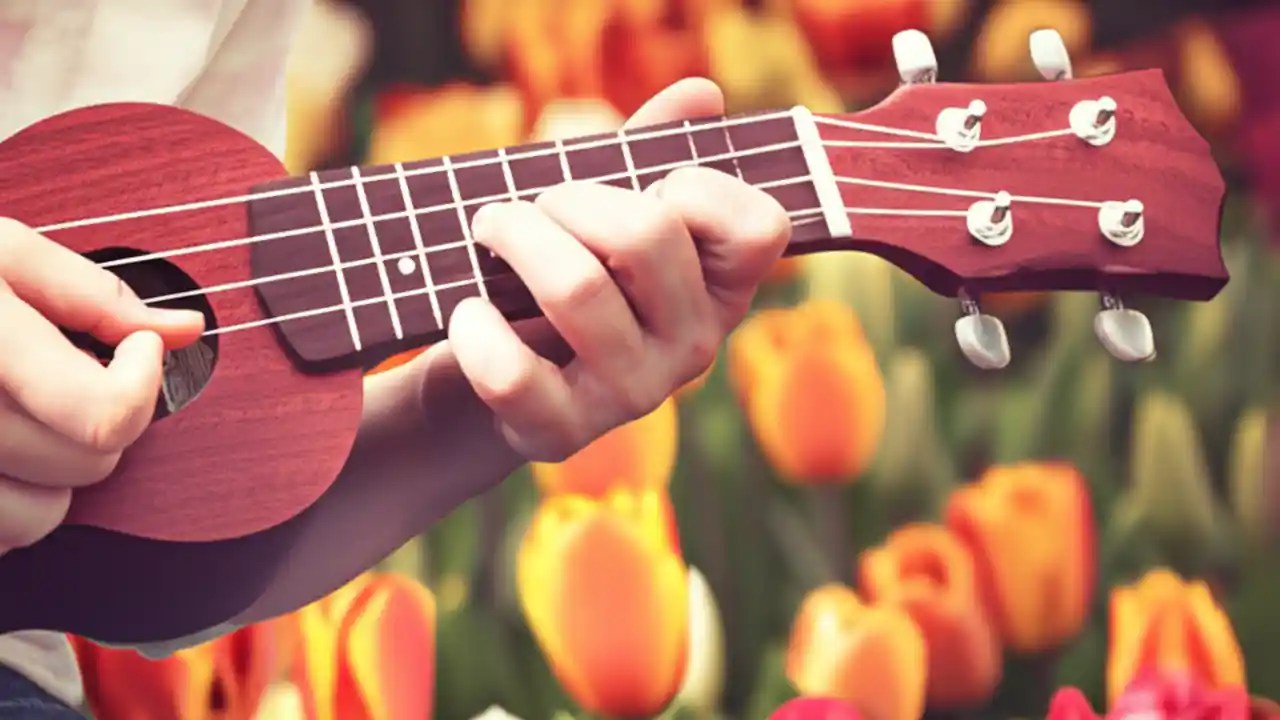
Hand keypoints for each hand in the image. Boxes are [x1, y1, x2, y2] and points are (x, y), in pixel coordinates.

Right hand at [0, 218, 203, 554]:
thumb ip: (91, 292)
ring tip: (16, 419)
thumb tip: (183, 329)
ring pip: (42, 517)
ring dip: (50, 476)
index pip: (104, 415)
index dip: (139, 381)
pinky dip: (3, 508)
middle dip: (101, 424)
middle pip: (87, 464)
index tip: (134, 348)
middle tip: (65, 378)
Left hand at [447, 78, 790, 461]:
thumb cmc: (556, 273)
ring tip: (488, 230)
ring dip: (515, 237)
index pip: (759, 230)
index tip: (643, 188)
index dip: (695, 186)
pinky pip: (514, 373)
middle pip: (648, 236)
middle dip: (569, 197)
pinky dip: (476, 328)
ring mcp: (631, 394)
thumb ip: (649, 151)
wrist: (487, 372)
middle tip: (528, 206)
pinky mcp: (561, 433)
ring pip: (578, 290)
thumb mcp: (602, 209)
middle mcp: (692, 348)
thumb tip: (703, 94)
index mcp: (719, 289)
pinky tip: (467, 311)